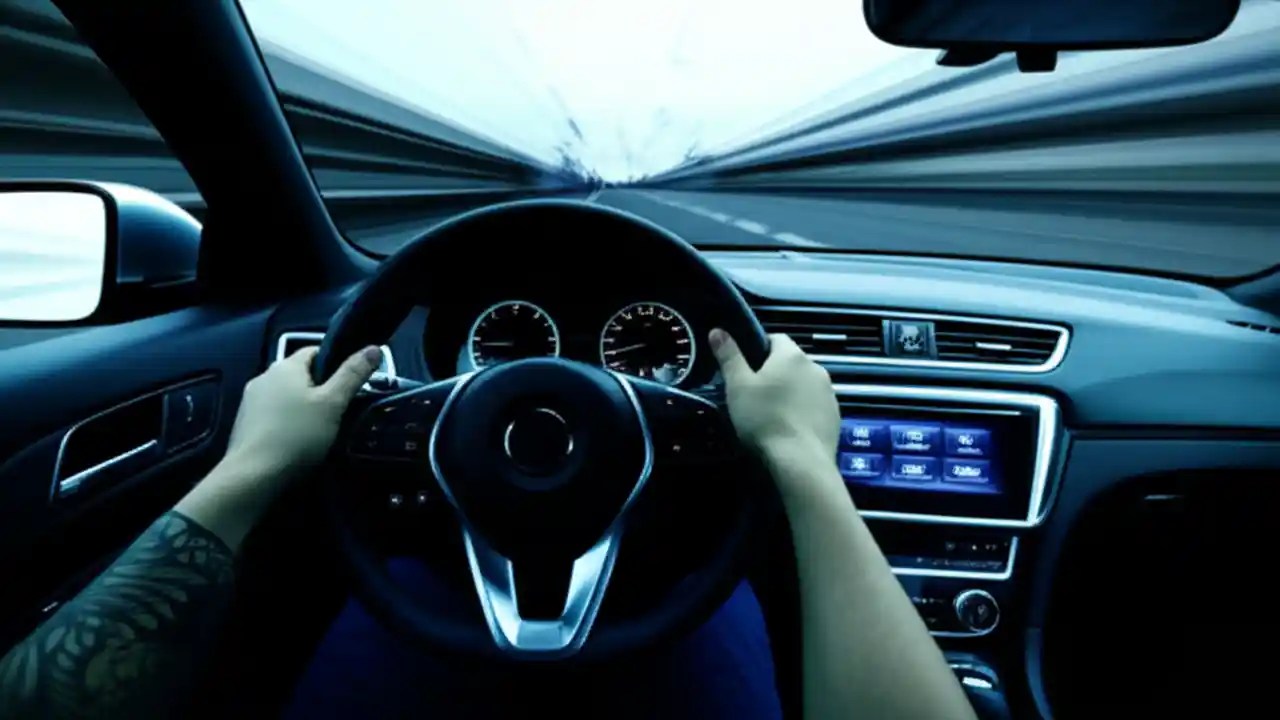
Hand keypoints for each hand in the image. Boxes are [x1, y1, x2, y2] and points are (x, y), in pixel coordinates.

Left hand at [220, 345, 381, 483]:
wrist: (254, 476)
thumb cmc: (297, 435)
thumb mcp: (333, 404)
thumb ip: (353, 374)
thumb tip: (373, 348)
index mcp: (285, 366)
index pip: (314, 350)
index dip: (335, 362)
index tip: (349, 384)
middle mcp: (263, 377)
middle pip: (299, 375)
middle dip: (318, 388)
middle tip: (337, 410)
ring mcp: (250, 401)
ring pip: (284, 395)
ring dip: (300, 406)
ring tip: (318, 429)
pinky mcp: (243, 423)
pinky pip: (272, 414)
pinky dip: (285, 422)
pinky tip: (295, 441)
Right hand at [709, 329, 840, 494]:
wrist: (800, 461)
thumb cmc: (764, 418)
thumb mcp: (738, 386)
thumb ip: (729, 356)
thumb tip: (717, 330)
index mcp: (792, 355)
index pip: (776, 338)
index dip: (759, 349)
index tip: (746, 368)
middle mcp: (816, 368)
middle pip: (791, 363)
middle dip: (775, 373)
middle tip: (755, 394)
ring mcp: (829, 393)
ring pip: (805, 385)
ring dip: (791, 392)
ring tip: (773, 414)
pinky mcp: (836, 416)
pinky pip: (815, 406)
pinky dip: (804, 411)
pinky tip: (790, 429)